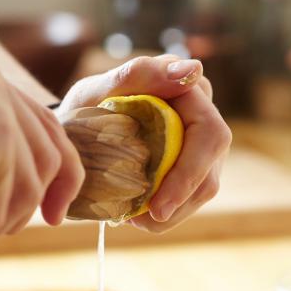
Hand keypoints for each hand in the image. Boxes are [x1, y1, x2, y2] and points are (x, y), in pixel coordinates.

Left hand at [59, 55, 230, 230]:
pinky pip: (191, 198)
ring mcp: (203, 145)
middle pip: (211, 168)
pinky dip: (167, 213)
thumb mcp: (98, 89)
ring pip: (204, 188)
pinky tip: (137, 215)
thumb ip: (138, 74)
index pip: (209, 134)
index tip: (158, 206)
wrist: (79, 128)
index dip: (189, 174)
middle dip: (181, 200)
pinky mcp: (195, 168)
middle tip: (144, 221)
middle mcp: (204, 115)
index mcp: (189, 90)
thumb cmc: (89, 104)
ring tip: (133, 219)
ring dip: (173, 212)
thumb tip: (193, 69)